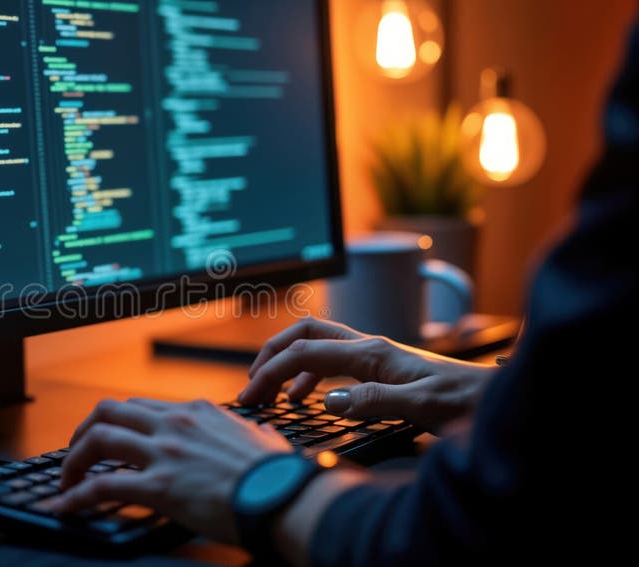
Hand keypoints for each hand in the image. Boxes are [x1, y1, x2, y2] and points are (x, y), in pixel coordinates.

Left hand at [52, 398, 291, 543]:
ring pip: (98, 438)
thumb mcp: (261, 438)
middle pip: (109, 411)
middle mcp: (175, 424)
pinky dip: (77, 495)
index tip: (107, 438)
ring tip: (67, 480)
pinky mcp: (159, 486)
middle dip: (84, 431)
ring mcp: (165, 452)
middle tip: (77, 452)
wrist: (284, 497)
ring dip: (74, 459)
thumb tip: (259, 432)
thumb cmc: (276, 474)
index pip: (140, 407)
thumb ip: (251, 432)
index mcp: (196, 411)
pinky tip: (66, 506)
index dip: (116, 422)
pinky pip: (103, 485)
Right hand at [241, 318, 497, 431]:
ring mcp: (376, 355)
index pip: (305, 353)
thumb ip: (373, 402)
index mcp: (372, 353)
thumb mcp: (421, 407)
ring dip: (287, 364)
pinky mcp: (382, 368)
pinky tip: (306, 398)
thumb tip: (328, 401)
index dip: (271, 372)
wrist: (499, 401)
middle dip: (271, 355)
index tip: (250, 396)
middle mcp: (370, 347)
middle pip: (305, 334)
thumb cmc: (467, 404)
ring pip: (317, 346)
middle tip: (252, 386)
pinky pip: (333, 362)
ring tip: (271, 394)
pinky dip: (309, 376)